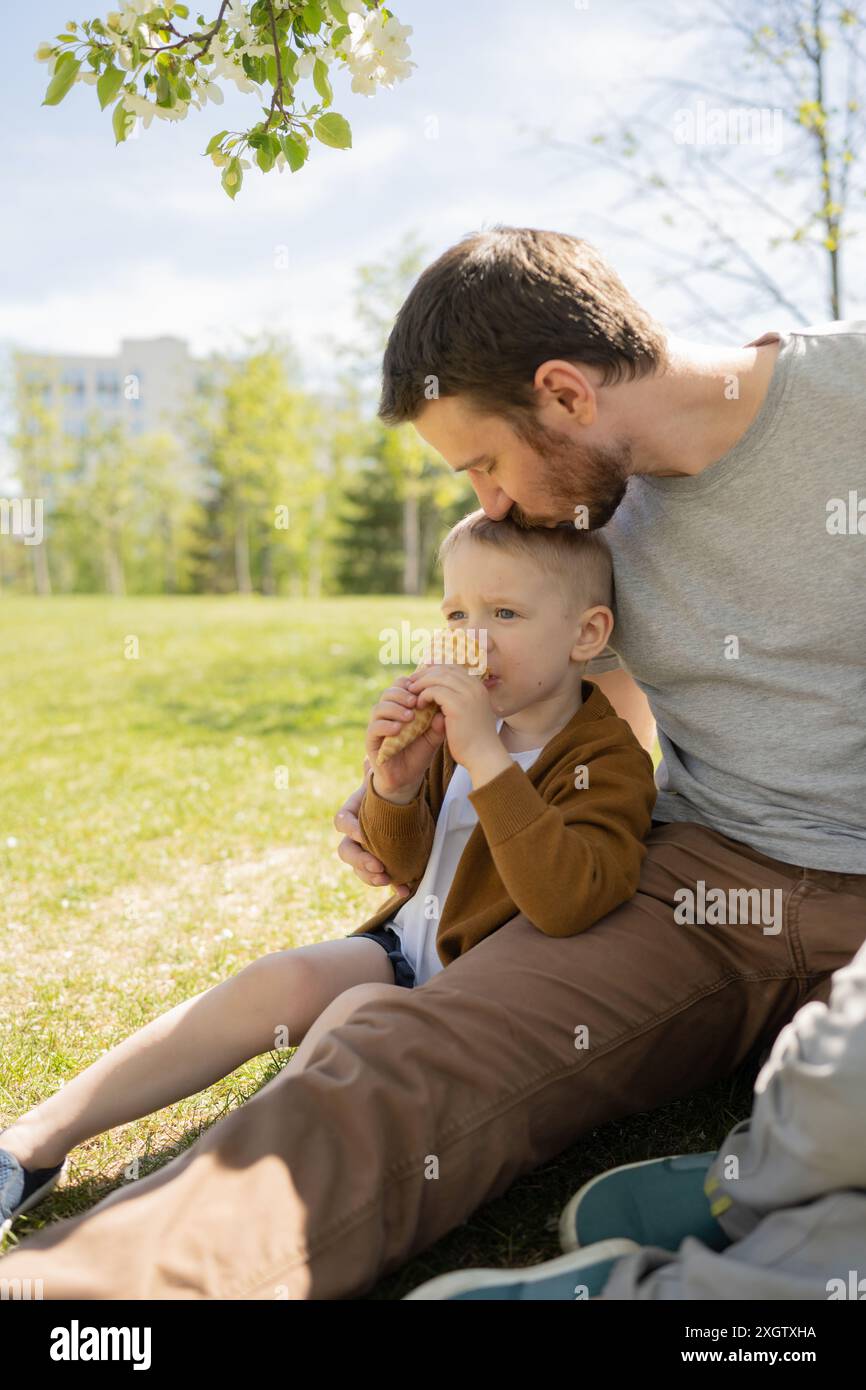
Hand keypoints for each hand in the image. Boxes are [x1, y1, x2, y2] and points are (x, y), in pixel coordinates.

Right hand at [333, 758, 410, 893]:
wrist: (405, 805)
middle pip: (347, 852)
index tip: (361, 833)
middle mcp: (356, 836)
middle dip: (360, 860)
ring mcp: (367, 853)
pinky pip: (383, 879)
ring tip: (387, 879)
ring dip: (370, 877)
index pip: (341, 822)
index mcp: (353, 814)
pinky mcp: (383, 865)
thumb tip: (368, 759)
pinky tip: (405, 890)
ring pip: (360, 870)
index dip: (350, 829)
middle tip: (377, 865)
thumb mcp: (383, 781)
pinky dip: (394, 886)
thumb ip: (375, 773)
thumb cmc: (390, 791)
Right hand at [365, 673, 445, 800]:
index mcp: (401, 706)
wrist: (407, 777)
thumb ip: (438, 725)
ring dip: (394, 709)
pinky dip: (386, 726)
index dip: (411, 683)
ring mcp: (377, 726)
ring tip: (410, 716)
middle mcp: (387, 713)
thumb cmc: (419, 752)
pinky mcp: (371, 741)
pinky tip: (398, 729)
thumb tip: (443, 713)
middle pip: (388, 693)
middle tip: (415, 701)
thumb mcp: (433, 737)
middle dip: (402, 694)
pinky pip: (374, 728)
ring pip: (379, 708)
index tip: (424, 688)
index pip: (401, 685)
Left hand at [407, 663, 499, 768]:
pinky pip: (435, 691)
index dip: (435, 669)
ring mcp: (468, 694)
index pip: (454, 668)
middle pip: (444, 669)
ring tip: (411, 692)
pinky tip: (419, 705)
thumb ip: (458, 701)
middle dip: (425, 674)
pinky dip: (424, 695)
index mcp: (478, 687)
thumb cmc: (474, 740)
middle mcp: (475, 686)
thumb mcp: (469, 714)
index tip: (421, 676)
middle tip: (411, 682)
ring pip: (438, 677)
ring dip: (422, 683)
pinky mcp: (458, 705)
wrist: (484, 756)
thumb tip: (439, 693)